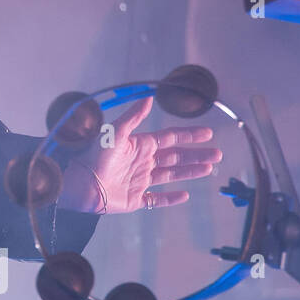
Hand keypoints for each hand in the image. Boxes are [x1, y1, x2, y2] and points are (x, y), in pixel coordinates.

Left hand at [55, 96, 221, 214]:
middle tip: (218, 154)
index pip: (169, 138)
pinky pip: (157, 199)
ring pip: (170, 175)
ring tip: (209, 168)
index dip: (188, 135)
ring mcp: (139, 180)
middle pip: (175, 156)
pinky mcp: (136, 199)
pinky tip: (185, 195)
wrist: (81, 185)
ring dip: (190, 172)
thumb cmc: (94, 156)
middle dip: (196, 155)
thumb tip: (149, 99)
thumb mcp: (114, 133)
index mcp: (139, 145)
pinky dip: (171, 198)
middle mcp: (141, 161)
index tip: (208, 133)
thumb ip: (132, 117)